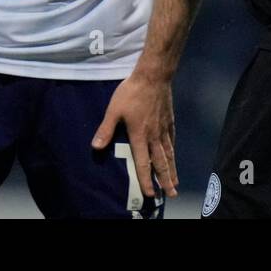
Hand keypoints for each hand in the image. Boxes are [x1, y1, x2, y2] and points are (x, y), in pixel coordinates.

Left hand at [91, 71, 177, 198]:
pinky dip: (173, 151)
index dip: (146, 179)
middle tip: (171, 194)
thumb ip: (106, 130)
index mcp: (140, 135)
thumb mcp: (114, 110)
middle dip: (165, 180)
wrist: (153, 76)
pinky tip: (174, 156)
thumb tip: (95, 148)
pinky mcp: (169, 120)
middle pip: (161, 162)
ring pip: (169, 153)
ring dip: (172, 170)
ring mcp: (163, 128)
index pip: (144, 163)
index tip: (151, 194)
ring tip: (175, 183)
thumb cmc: (131, 92)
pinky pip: (172, 140)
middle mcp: (154, 136)